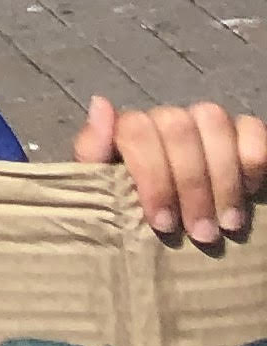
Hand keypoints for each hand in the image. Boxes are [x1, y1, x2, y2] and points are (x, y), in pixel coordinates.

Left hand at [77, 95, 266, 245]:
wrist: (173, 242)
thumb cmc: (136, 221)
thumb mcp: (104, 196)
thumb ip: (94, 154)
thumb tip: (101, 104)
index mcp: (132, 132)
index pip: (137, 127)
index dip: (151, 175)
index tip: (162, 223)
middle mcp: (169, 122)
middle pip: (177, 125)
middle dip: (190, 183)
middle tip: (201, 233)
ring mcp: (207, 126)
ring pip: (213, 119)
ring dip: (222, 176)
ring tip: (228, 223)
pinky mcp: (244, 137)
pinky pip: (253, 128)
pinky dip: (253, 157)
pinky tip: (250, 192)